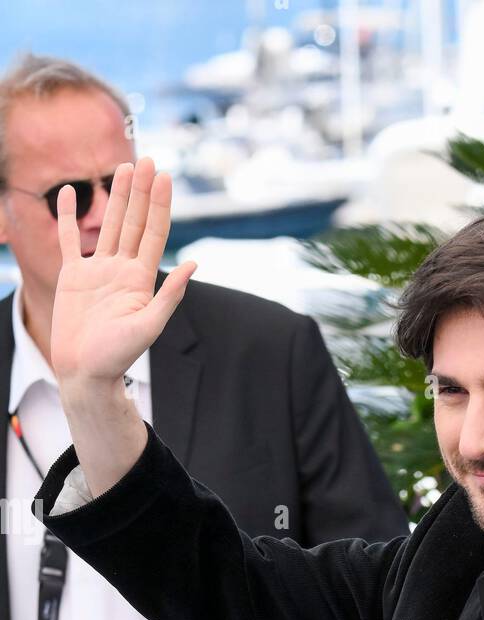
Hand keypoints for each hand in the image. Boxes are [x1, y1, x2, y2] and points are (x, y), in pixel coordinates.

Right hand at [51, 157, 195, 388]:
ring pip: (108, 225)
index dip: (160, 204)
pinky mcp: (72, 277)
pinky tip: (66, 194)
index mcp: (141, 280)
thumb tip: (194, 265)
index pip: (154, 233)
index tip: (165, 177)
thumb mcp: (148, 326)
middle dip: (142, 192)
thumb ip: (170, 296)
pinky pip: (69, 240)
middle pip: (134, 222)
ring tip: (124, 169)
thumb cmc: (117, 356)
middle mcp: (122, 270)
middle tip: (148, 160)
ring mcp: (97, 271)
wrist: (85, 373)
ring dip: (117, 198)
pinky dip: (67, 217)